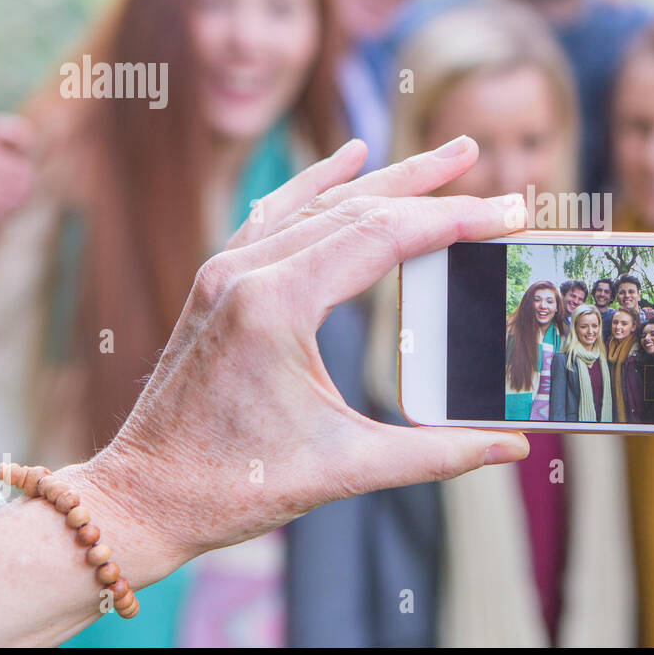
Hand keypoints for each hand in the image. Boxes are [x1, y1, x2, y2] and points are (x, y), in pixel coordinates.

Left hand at [62, 136, 529, 584]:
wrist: (141, 497)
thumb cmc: (233, 487)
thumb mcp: (345, 469)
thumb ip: (437, 454)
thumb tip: (512, 447)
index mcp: (276, 305)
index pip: (385, 236)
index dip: (453, 219)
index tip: (506, 209)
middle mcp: (246, 273)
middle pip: (357, 207)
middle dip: (427, 184)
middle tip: (480, 158)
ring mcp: (227, 271)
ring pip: (319, 204)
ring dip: (384, 177)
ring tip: (441, 158)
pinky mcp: (217, 282)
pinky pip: (277, 214)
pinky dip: (319, 183)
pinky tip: (349, 157)